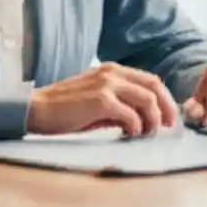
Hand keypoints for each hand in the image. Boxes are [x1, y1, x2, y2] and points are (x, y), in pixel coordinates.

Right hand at [27, 62, 177, 136]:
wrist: (37, 109)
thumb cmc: (65, 109)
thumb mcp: (97, 102)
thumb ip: (120, 105)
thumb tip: (142, 120)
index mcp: (113, 70)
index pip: (150, 80)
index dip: (165, 99)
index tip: (169, 117)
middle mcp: (113, 73)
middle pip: (154, 87)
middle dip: (166, 108)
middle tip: (168, 127)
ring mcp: (107, 85)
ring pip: (147, 100)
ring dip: (153, 119)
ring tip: (147, 134)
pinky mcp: (101, 101)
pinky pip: (131, 115)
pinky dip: (136, 127)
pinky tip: (130, 135)